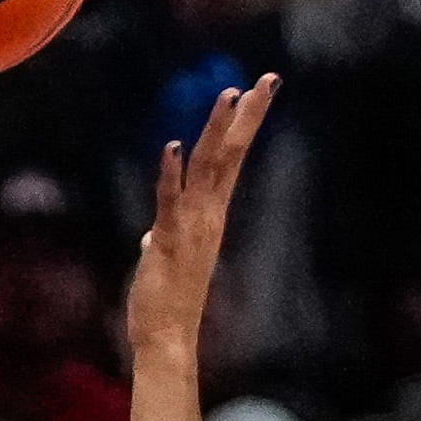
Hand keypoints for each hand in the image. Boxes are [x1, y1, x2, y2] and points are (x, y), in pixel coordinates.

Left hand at [124, 78, 276, 362]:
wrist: (166, 340)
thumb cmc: (165, 306)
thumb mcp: (163, 264)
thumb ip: (163, 242)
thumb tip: (154, 236)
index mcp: (210, 217)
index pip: (229, 162)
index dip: (242, 126)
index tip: (256, 92)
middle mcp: (209, 217)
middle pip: (230, 156)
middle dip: (247, 117)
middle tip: (266, 80)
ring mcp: (192, 228)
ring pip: (208, 170)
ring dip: (217, 131)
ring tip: (230, 95)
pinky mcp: (170, 241)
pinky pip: (171, 201)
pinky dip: (171, 174)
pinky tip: (172, 146)